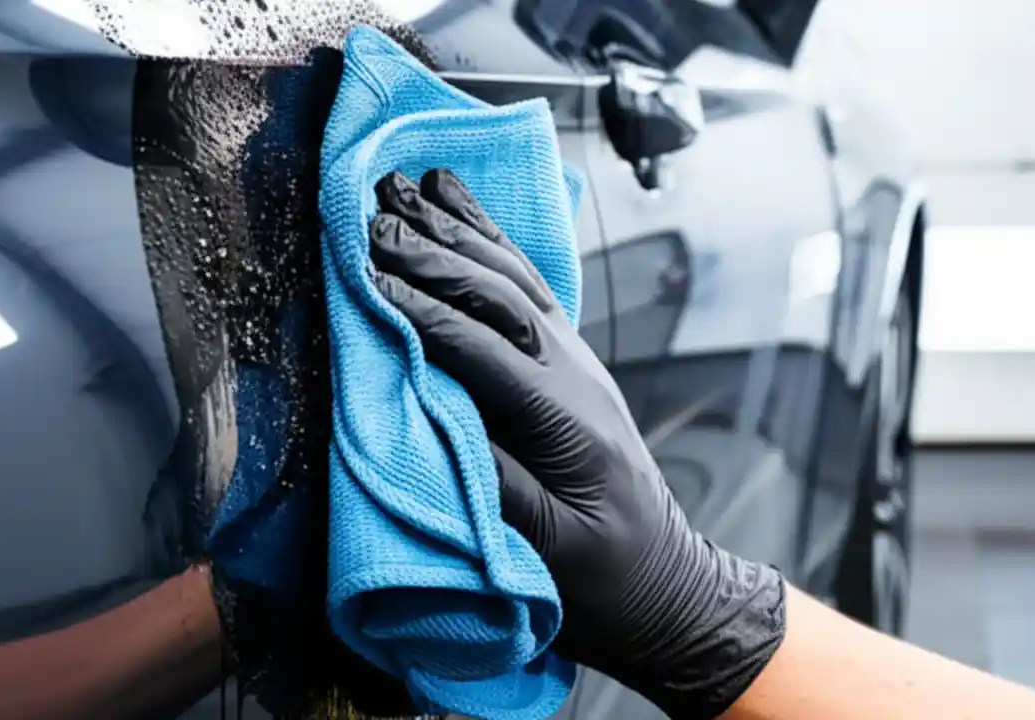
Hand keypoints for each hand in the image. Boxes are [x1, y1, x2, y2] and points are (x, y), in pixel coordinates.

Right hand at [369, 169, 785, 718]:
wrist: (667, 581)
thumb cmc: (608, 578)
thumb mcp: (553, 551)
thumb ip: (499, 486)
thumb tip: (437, 420)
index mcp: (567, 419)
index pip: (483, 349)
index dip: (422, 312)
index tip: (367, 280)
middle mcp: (573, 373)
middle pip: (495, 295)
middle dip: (431, 252)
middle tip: (371, 215)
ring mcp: (574, 361)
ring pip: (512, 277)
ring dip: (457, 230)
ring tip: (408, 186)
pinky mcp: (567, 362)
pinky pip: (526, 286)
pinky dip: (491, 241)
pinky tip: (461, 209)